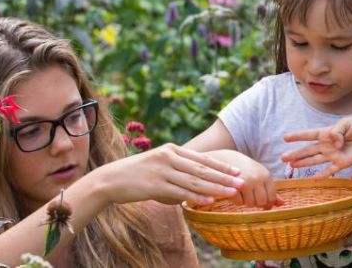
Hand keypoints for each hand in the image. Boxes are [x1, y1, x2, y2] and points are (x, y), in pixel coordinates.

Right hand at [93, 143, 242, 205]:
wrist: (110, 180)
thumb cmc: (136, 174)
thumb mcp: (158, 165)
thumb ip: (177, 170)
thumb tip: (194, 183)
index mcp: (171, 150)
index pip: (201, 158)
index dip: (221, 165)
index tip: (237, 170)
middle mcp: (168, 157)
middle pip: (202, 169)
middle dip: (223, 176)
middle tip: (241, 182)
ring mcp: (161, 171)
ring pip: (194, 181)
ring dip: (215, 188)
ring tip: (232, 193)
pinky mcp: (154, 184)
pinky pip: (180, 192)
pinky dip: (196, 197)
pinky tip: (209, 201)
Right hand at [218, 151, 281, 208]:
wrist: (225, 159)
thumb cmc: (245, 170)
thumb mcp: (260, 176)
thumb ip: (270, 190)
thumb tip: (282, 204)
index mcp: (266, 175)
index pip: (271, 197)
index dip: (267, 204)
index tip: (261, 203)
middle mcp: (257, 178)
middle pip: (261, 202)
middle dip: (256, 203)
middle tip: (250, 198)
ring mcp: (245, 182)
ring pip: (250, 204)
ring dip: (246, 202)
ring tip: (243, 194)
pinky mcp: (233, 186)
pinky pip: (239, 203)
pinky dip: (237, 201)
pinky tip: (235, 193)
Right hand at [280, 116, 351, 178]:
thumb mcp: (347, 123)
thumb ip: (337, 132)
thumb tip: (334, 144)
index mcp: (327, 133)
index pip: (309, 135)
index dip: (297, 136)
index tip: (285, 138)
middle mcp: (327, 145)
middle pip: (308, 150)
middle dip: (295, 154)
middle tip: (282, 158)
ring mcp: (333, 155)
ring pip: (315, 160)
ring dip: (303, 163)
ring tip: (291, 165)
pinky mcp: (341, 164)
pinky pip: (330, 170)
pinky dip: (322, 175)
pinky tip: (313, 179)